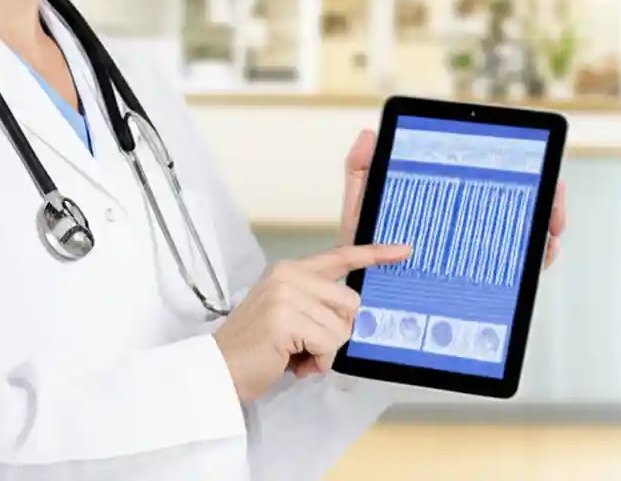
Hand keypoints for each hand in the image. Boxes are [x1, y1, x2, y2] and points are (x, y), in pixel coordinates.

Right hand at [212, 244, 411, 402]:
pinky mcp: (285, 319)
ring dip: (325, 350)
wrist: (216, 371)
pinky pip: (328, 344)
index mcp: (291, 270)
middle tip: (305, 344)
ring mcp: (286, 295)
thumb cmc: (257, 348)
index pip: (341, 256)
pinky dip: (316, 361)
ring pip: (342, 327)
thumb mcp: (290, 314)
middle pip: (351, 302)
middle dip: (337, 331)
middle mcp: (289, 275)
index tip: (404, 250)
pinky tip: (292, 362)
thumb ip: (319, 305)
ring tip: (295, 353)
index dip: (375, 254)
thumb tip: (355, 313)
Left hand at [337, 129, 568, 268]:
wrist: (368, 310)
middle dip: (544, 195)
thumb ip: (361, 174)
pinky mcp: (487, 285)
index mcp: (448, 207)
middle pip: (519, 205)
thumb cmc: (364, 260)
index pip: (488, 182)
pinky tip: (546, 248)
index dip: (516, 168)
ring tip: (555, 219)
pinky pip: (522, 269)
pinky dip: (541, 256)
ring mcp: (481, 255)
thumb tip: (368, 134)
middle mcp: (471, 228)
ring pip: (528, 234)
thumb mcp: (362, 214)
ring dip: (550, 221)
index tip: (532, 161)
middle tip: (553, 188)